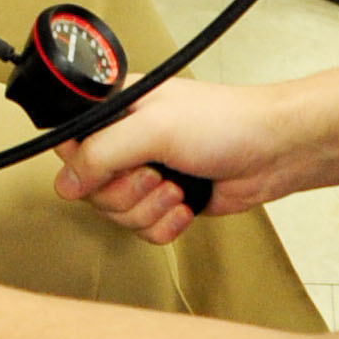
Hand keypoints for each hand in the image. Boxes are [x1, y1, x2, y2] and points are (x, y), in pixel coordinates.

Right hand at [53, 75, 282, 242]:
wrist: (273, 153)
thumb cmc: (225, 122)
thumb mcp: (155, 129)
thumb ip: (103, 152)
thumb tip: (64, 184)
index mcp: (117, 108)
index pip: (70, 140)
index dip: (81, 163)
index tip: (108, 168)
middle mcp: (127, 139)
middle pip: (91, 187)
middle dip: (125, 192)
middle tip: (154, 175)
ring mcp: (146, 171)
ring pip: (116, 212)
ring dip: (149, 210)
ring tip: (176, 189)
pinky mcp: (166, 200)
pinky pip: (142, 229)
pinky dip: (164, 225)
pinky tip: (186, 206)